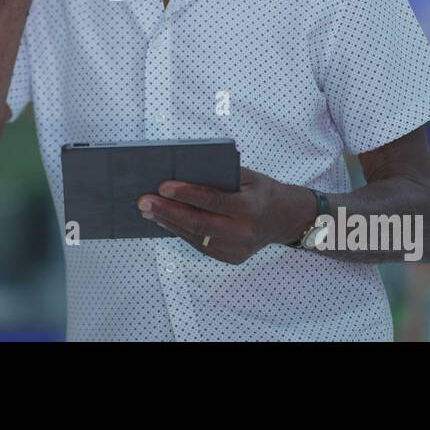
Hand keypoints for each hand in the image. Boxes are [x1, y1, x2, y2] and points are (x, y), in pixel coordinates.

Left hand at [138, 168, 314, 263]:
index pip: (212, 201)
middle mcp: (243, 233)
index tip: (162, 186)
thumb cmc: (263, 192)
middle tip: (143, 201)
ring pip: (196, 237)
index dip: (186, 194)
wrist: (286, 219)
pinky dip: (181, 232)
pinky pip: (200, 245)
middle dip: (167, 211)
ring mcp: (237, 250)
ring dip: (168, 222)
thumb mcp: (249, 176)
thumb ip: (221, 174)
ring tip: (148, 210)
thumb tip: (184, 171)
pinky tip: (165, 221)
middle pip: (198, 223)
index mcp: (249, 209)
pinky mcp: (231, 258)